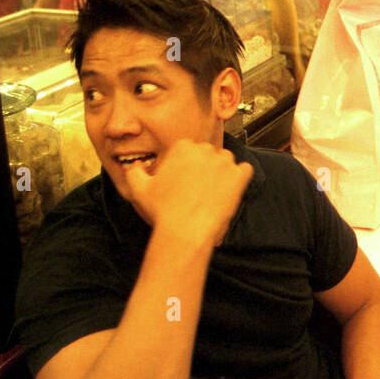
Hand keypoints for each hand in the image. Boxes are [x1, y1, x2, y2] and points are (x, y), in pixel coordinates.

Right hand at [125, 140, 251, 247]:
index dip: (186, 163)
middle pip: (208, 153)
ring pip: (226, 160)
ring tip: (213, 190)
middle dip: (204, 166)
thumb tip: (135, 166)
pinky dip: (240, 178)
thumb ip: (134, 172)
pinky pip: (245, 170)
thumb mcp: (140, 189)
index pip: (189, 148)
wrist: (186, 230)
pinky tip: (230, 189)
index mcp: (183, 148)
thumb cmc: (163, 211)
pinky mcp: (239, 176)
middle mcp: (205, 150)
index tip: (184, 177)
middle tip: (198, 186)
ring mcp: (225, 162)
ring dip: (222, 171)